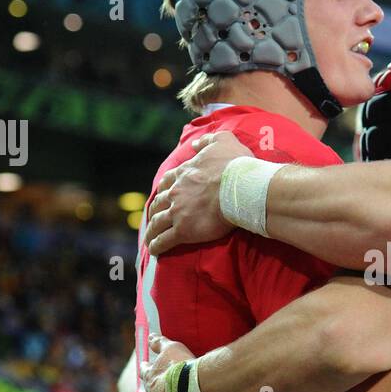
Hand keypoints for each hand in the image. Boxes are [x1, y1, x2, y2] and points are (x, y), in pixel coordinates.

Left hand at [144, 131, 253, 254]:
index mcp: (185, 173)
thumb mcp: (223, 141)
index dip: (165, 188)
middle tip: (154, 217)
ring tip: (150, 238)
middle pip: (159, 202)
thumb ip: (207, 140)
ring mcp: (178, 212)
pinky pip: (165, 240)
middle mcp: (177, 192)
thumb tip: (196, 143)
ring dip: (151, 231)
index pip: (168, 180)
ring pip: (157, 223)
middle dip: (154, 210)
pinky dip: (157, 245)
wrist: (240, 188)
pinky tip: (154, 250)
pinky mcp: (184, 230)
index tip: (164, 194)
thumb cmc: (235, 165)